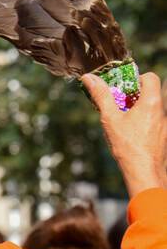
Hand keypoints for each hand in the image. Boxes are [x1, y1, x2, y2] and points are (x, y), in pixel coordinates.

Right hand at [83, 70, 166, 197]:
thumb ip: (101, 96)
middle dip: (132, 95)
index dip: (137, 78)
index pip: (151, 77)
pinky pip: (153, 121)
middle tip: (117, 103)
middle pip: (150, 93)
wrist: (143, 171)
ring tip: (121, 121)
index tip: (123, 87)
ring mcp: (164, 124)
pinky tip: (129, 134)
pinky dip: (141, 121)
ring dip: (136, 109)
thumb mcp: (110, 118)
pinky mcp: (163, 135)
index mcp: (152, 102)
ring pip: (151, 108)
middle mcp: (162, 111)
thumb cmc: (128, 145)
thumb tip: (89, 78)